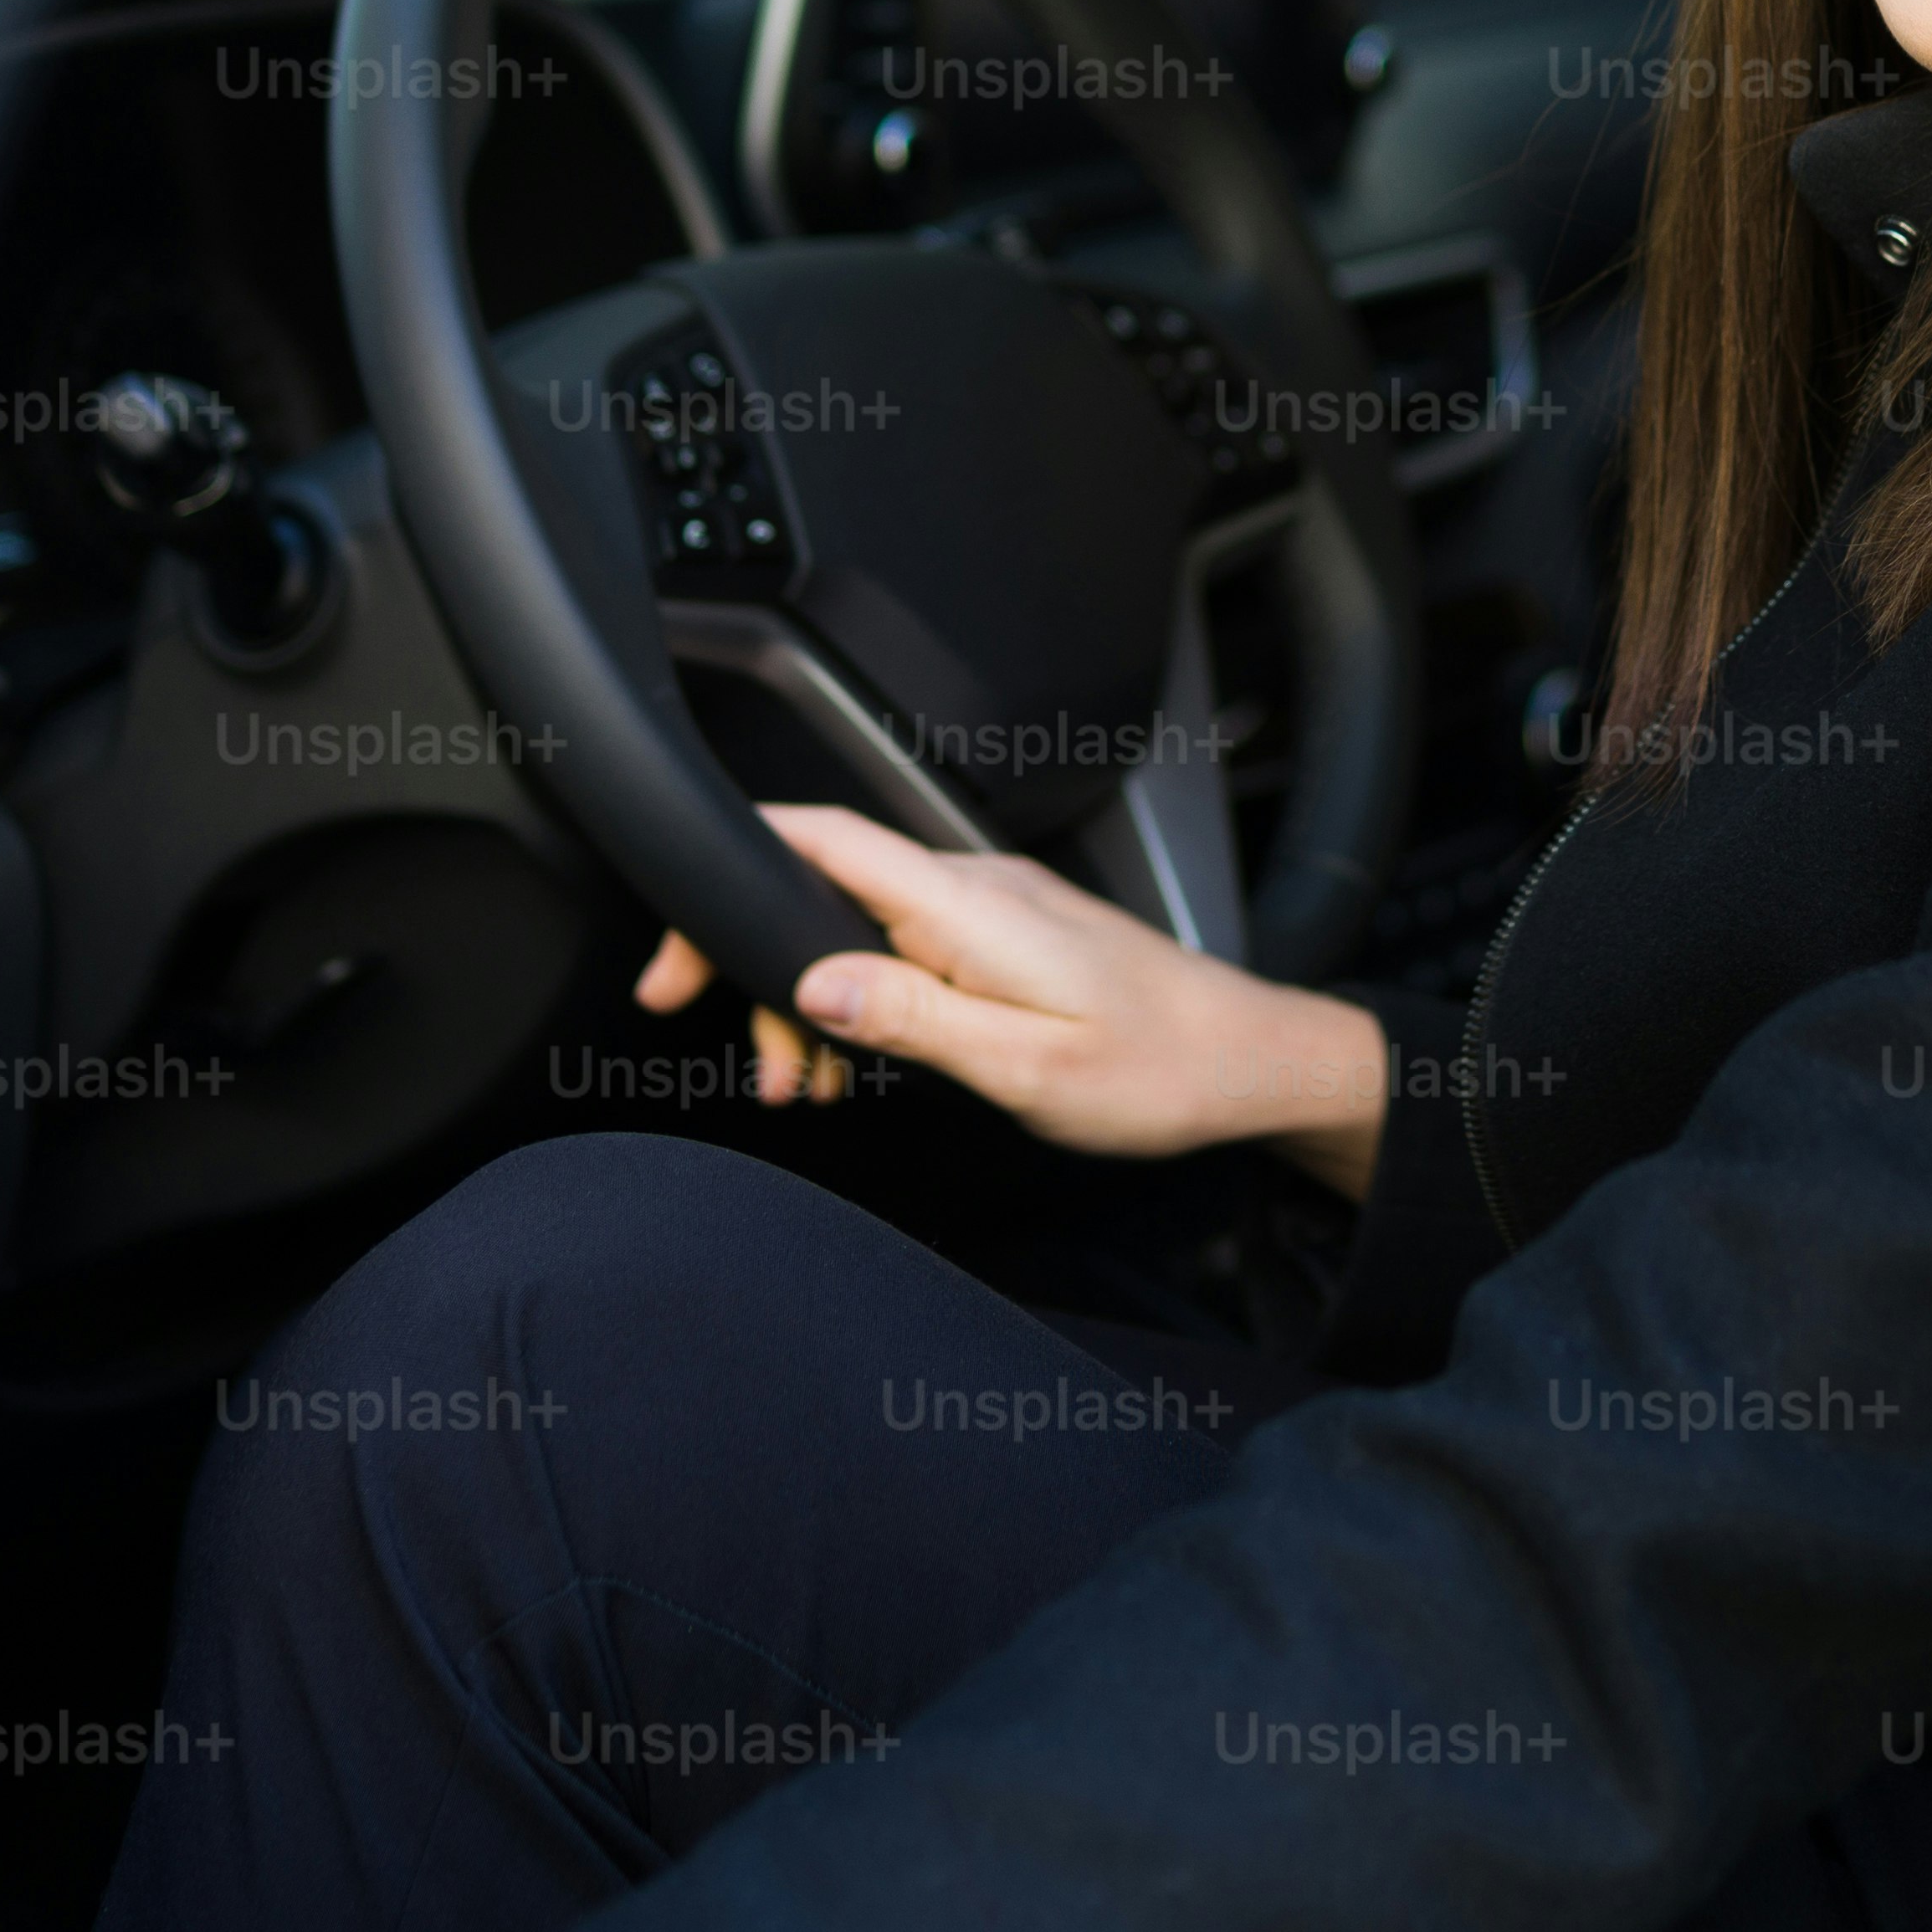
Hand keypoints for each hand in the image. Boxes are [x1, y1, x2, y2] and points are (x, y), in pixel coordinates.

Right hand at [640, 806, 1390, 1192]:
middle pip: (821, 893)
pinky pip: (903, 949)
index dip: (732, 868)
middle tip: (752, 1071)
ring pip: (857, 932)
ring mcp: (989, 910)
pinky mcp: (1005, 937)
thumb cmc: (1160, 1072)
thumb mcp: (1026, 1068)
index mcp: (969, 908)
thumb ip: (913, 1019)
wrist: (1254, 1061)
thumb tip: (812, 984)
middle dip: (761, 975)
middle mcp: (973, 890)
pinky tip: (862, 1063)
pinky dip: (863, 1002)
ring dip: (815, 1006)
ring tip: (812, 1090)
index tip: (677, 947)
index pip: (824, 841)